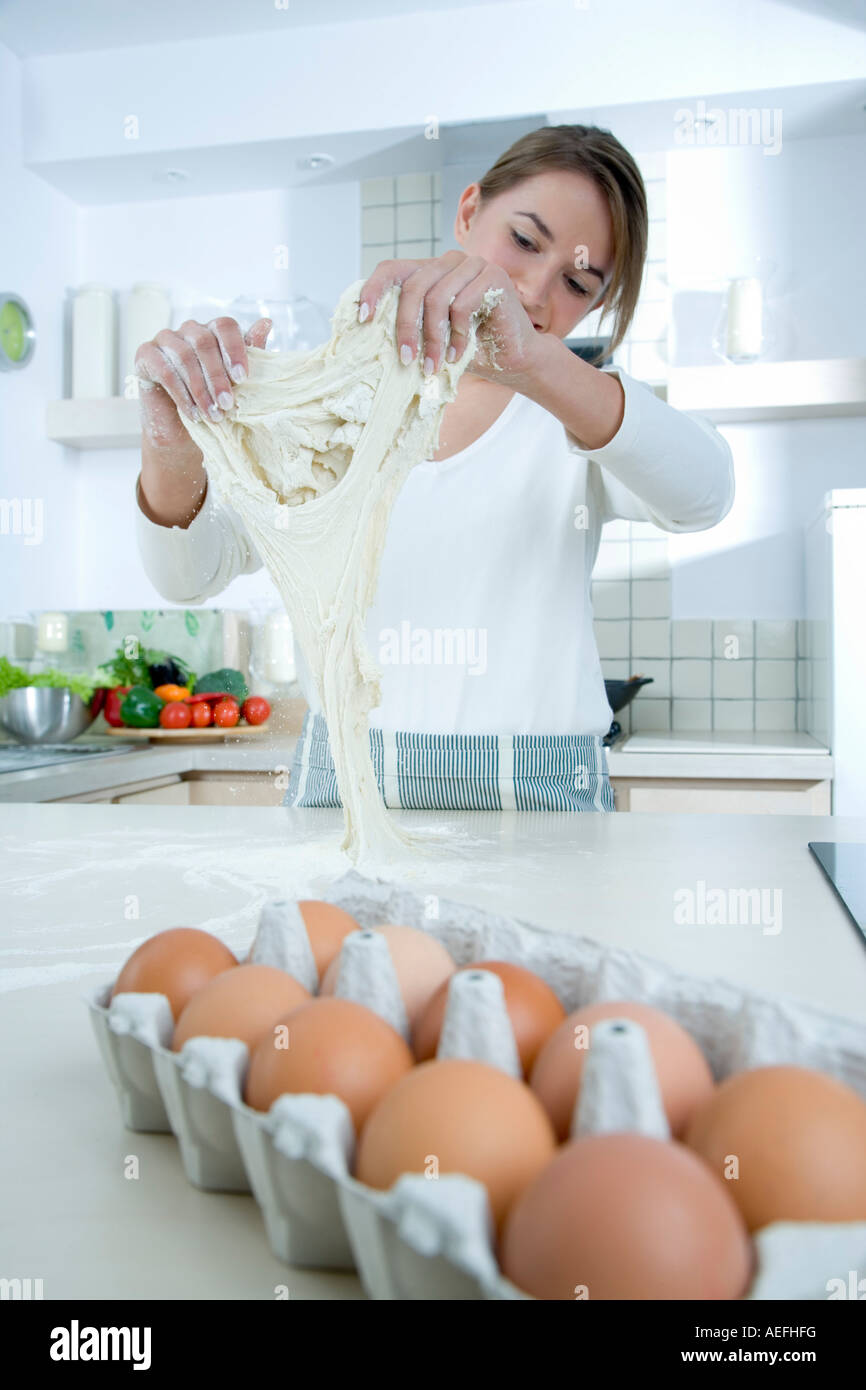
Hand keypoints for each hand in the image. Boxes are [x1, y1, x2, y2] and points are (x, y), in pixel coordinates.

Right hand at [134, 316, 271, 447]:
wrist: (181, 431)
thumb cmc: (213, 403)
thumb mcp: (236, 383)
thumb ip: (250, 354)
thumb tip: (267, 322)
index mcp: (213, 331)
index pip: (225, 326)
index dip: (235, 349)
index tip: (242, 378)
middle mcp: (189, 330)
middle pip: (204, 342)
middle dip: (218, 377)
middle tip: (227, 404)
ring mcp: (164, 339)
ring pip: (184, 356)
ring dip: (201, 389)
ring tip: (213, 415)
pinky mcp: (145, 355)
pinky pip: (165, 370)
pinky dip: (182, 394)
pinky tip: (193, 414)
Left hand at [358, 251, 542, 385]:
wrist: (514, 360)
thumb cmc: (469, 350)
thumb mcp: (430, 338)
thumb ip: (408, 327)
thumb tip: (367, 335)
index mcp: (430, 272)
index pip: (392, 268)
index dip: (373, 290)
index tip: (363, 318)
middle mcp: (449, 262)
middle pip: (413, 287)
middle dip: (406, 327)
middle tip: (406, 359)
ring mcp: (472, 264)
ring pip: (436, 297)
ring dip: (432, 338)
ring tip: (433, 365)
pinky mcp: (493, 276)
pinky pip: (461, 304)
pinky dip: (456, 334)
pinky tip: (457, 354)